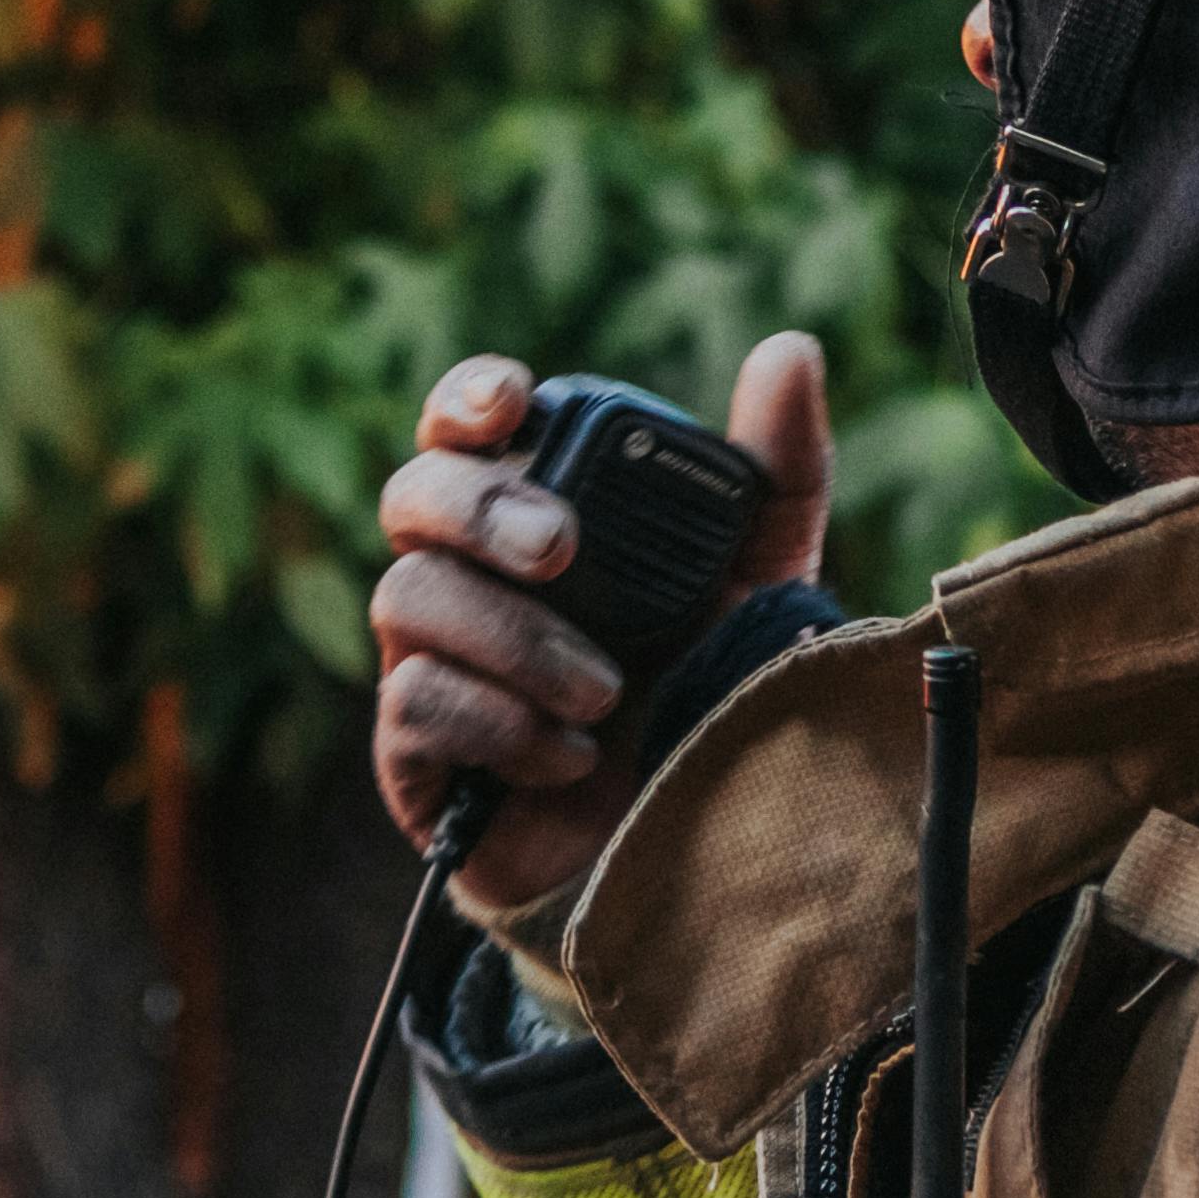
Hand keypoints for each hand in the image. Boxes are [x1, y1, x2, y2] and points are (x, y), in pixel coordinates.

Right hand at [370, 331, 831, 912]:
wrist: (696, 846)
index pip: (466, 426)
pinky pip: (414, 705)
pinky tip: (572, 753)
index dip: (469, 398)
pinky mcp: (416, 754)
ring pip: (408, 596)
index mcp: (537, 509)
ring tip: (603, 690)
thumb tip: (789, 350)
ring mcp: (432, 659)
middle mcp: (469, 572)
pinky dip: (499, 723)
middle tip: (562, 549)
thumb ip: (777, 472)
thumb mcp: (766, 579)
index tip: (512, 406)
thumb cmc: (714, 690)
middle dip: (481, 509)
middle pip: (412, 494)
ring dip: (514, 637)